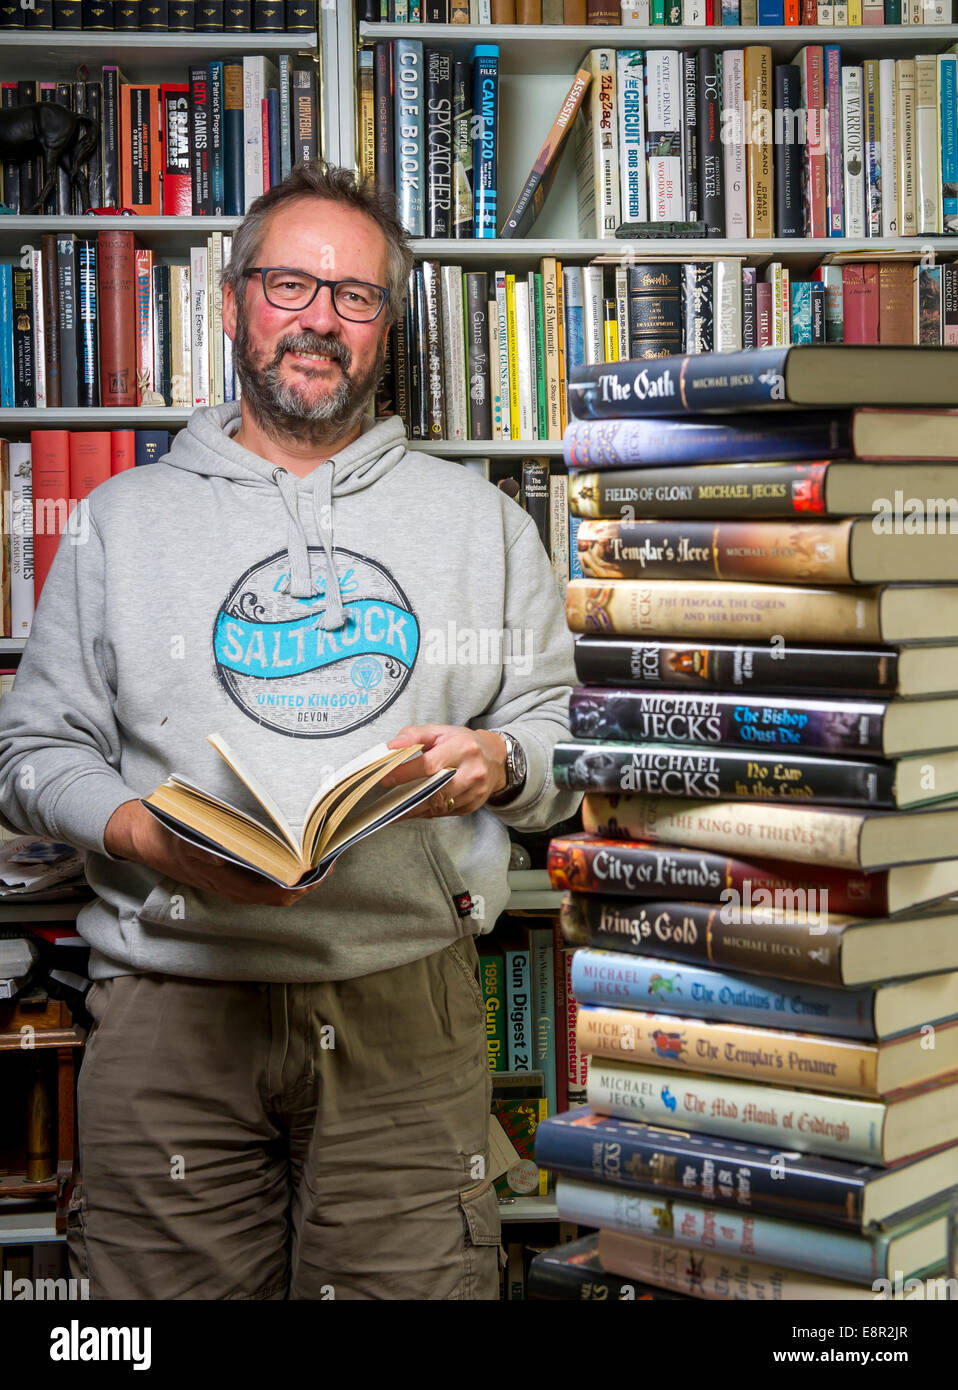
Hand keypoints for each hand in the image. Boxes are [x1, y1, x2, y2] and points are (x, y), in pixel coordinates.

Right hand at [104, 800, 324, 905]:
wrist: (142, 838)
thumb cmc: (168, 834)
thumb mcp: (184, 837)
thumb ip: (203, 849)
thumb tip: (224, 858)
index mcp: (230, 883)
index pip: (280, 894)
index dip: (307, 883)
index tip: (326, 863)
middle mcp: (236, 888)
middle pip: (285, 893)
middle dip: (311, 877)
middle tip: (331, 852)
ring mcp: (234, 883)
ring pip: (277, 887)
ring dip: (300, 874)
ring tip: (319, 851)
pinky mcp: (231, 874)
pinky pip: (265, 878)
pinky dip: (284, 868)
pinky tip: (293, 850)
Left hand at [382, 725, 507, 818]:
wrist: (494, 759)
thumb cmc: (463, 743)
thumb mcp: (441, 731)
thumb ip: (415, 735)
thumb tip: (392, 745)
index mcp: (463, 748)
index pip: (430, 764)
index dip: (406, 773)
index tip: (387, 778)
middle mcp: (472, 771)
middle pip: (436, 790)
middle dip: (408, 797)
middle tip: (387, 801)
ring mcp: (474, 791)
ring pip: (440, 806)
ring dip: (415, 809)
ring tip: (394, 810)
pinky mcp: (473, 805)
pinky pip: (445, 813)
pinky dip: (427, 812)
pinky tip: (413, 810)